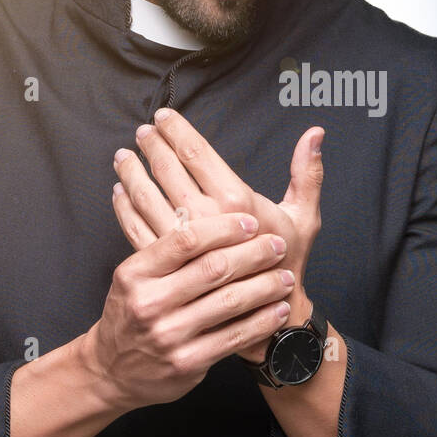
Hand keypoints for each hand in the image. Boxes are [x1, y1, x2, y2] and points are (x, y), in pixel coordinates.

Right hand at [86, 211, 295, 409]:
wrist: (110, 371)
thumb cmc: (129, 315)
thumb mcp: (133, 277)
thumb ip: (167, 252)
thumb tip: (209, 213)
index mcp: (135, 273)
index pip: (186, 240)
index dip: (225, 227)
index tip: (251, 222)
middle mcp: (150, 303)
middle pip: (214, 268)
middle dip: (254, 254)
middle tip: (277, 245)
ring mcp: (169, 335)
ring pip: (230, 302)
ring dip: (265, 287)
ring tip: (285, 277)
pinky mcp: (187, 362)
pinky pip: (234, 337)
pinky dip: (262, 321)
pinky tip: (278, 310)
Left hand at [111, 108, 323, 362]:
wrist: (267, 321)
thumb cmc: (287, 265)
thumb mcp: (304, 217)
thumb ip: (307, 173)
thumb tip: (316, 132)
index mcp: (236, 203)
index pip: (197, 154)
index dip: (177, 130)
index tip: (163, 116)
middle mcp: (204, 221)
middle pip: (167, 171)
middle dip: (153, 146)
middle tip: (143, 131)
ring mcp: (180, 245)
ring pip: (145, 198)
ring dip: (132, 173)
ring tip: (124, 156)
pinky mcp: (164, 266)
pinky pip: (135, 229)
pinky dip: (124, 209)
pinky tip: (119, 193)